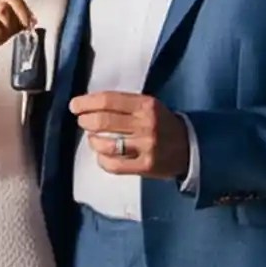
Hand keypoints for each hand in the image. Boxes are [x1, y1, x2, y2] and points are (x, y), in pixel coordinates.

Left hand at [69, 91, 187, 178]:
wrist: (190, 147)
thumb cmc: (162, 123)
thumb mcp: (148, 106)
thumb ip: (123, 104)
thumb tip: (89, 104)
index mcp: (146, 105)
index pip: (108, 100)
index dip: (86, 103)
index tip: (74, 105)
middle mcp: (146, 124)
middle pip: (103, 121)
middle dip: (85, 121)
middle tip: (82, 121)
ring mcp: (146, 146)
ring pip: (106, 144)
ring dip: (92, 140)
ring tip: (93, 138)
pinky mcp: (145, 166)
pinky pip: (113, 165)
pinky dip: (102, 159)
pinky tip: (102, 155)